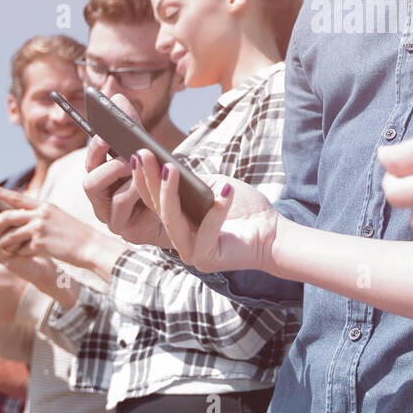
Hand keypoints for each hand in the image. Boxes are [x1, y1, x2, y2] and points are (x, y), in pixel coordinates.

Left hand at [0, 185, 101, 267]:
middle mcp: (40, 214)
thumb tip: (13, 218)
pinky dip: (16, 253)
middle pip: (6, 216)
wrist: (90, 246)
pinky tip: (22, 255)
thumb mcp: (56, 217)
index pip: (14, 196)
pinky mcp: (40, 244)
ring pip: (9, 235)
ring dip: (2, 243)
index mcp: (43, 205)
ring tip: (3, 247)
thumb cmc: (73, 234)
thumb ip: (37, 215)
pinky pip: (19, 249)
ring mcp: (39, 228)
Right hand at [80, 94, 172, 246]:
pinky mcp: (124, 229)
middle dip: (99, 153)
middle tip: (118, 141)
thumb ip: (132, 128)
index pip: (93, 156)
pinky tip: (146, 183)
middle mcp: (102, 197)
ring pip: (95, 187)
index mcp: (105, 177)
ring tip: (135, 158)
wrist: (188, 219)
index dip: (95, 140)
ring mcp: (109, 215)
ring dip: (116, 169)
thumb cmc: (163, 183)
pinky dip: (131, 190)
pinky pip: (118, 206)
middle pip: (87, 174)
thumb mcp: (150, 153)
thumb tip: (116, 97)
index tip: (105, 126)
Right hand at [130, 150, 277, 274]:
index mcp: (180, 223)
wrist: (275, 234)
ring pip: (173, 220)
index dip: (144, 178)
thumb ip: (193, 183)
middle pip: (159, 208)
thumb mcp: (216, 187)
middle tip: (144, 155)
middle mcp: (180, 240)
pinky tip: (225, 189)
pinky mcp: (207, 259)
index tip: (137, 153)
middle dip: (150, 180)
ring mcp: (192, 253)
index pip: (155, 200)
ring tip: (170, 168)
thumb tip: (170, 168)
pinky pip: (207, 231)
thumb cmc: (246, 209)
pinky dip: (216, 210)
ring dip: (170, 192)